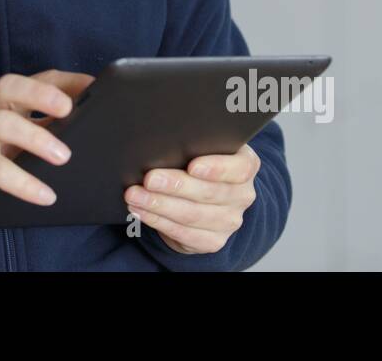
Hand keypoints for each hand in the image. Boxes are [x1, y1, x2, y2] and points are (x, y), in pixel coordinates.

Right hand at [0, 70, 95, 218]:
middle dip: (40, 93)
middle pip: (10, 87)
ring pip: (1, 123)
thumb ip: (43, 124)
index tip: (94, 87)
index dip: (66, 81)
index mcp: (4, 99)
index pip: (37, 78)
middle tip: (69, 108)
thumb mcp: (14, 133)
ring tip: (63, 156)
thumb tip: (89, 126)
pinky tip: (45, 195)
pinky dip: (23, 183)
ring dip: (35, 137)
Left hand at [124, 143, 260, 254]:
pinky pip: (183, 233)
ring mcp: (230, 221)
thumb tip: (163, 141)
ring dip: (159, 205)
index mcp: (246, 165)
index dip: (216, 168)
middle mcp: (242, 195)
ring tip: (135, 195)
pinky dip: (157, 220)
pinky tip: (140, 211)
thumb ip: (194, 143)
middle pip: (209, 192)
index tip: (193, 166)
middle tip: (149, 179)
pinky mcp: (213, 241)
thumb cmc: (202, 161)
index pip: (239, 168)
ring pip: (192, 214)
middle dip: (175, 185)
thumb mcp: (204, 147)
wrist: (210, 198)